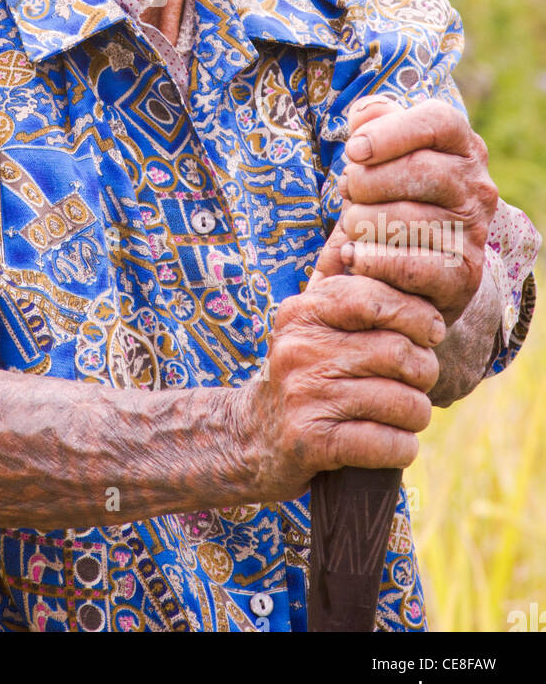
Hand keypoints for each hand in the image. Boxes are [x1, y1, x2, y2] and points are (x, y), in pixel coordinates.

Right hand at [230, 273, 442, 501]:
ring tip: (407, 414)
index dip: (416, 314)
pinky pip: (386, 443)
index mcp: (303, 313)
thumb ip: (340, 283)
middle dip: (425, 371)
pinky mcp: (312, 441)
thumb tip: (353, 236)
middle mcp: (300, 349)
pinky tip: (394, 444)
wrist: (252, 436)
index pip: (374, 299)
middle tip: (419, 381)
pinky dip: (403, 448)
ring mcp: (303, 395)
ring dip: (417, 414)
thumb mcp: (309, 322)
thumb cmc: (302, 373)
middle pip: (398, 352)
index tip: (431, 332)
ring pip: (401, 402)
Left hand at [316, 97, 498, 326]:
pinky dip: (373, 260)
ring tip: (350, 225)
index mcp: (461, 146)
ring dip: (364, 221)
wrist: (420, 268)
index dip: (391, 131)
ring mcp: (474, 233)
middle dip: (369, 180)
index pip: (438, 121)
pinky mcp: (462, 276)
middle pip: (421, 169)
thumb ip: (374, 124)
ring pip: (412, 219)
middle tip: (347, 190)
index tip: (354, 149)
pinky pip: (412, 266)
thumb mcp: (384, 155)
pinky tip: (352, 254)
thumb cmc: (394, 197)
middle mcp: (476, 187)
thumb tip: (363, 114)